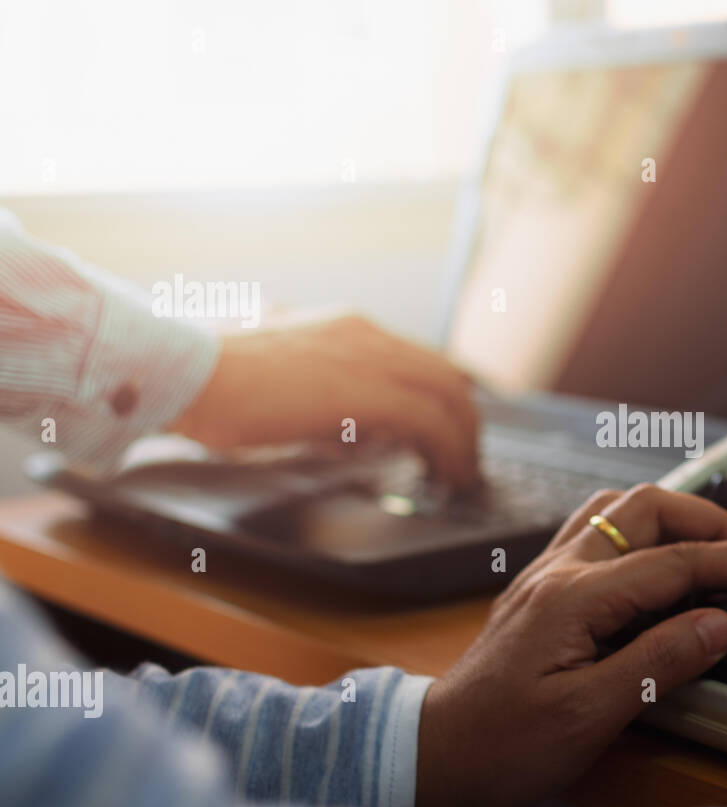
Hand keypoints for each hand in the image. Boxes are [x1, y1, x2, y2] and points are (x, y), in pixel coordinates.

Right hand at [169, 312, 480, 488]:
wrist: (180, 368)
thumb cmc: (208, 377)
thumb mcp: (275, 375)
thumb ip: (312, 389)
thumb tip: (334, 423)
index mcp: (344, 327)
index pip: (419, 360)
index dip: (444, 399)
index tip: (449, 431)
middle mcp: (364, 333)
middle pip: (446, 375)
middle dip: (465, 423)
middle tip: (465, 461)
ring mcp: (366, 355)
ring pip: (448, 395)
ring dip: (463, 440)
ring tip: (461, 476)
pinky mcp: (363, 387)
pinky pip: (430, 419)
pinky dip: (449, 450)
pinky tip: (446, 475)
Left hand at [414, 484, 726, 806]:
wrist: (436, 751)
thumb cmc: (504, 743)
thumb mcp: (590, 714)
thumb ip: (659, 661)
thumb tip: (721, 623)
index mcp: (574, 598)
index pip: (679, 562)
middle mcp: (558, 570)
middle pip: (649, 508)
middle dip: (715, 521)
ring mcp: (546, 572)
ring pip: (620, 508)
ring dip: (676, 516)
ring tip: (718, 546)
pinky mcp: (542, 587)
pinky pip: (599, 529)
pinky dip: (643, 531)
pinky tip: (660, 559)